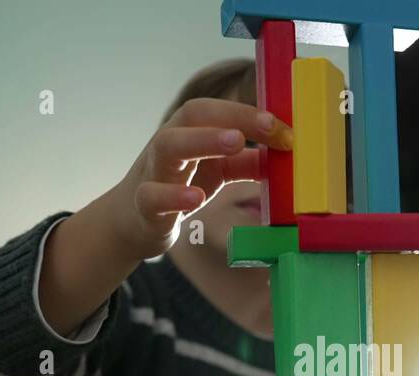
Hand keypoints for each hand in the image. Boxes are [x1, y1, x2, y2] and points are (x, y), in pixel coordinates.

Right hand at [109, 98, 293, 259]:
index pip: (216, 110)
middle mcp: (169, 144)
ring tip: (236, 144)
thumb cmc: (178, 187)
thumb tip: (286, 155)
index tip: (284, 128)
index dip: (249, 113)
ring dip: (203, 141)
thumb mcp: (217, 171)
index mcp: (188, 132)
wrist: (132, 222)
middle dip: (231, 116)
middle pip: (192, 115)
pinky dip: (174, 196)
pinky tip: (197, 199)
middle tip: (268, 125)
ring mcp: (153, 172)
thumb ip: (247, 163)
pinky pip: (153, 196)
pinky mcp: (144, 205)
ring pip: (168, 146)